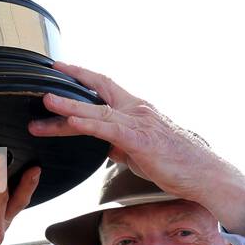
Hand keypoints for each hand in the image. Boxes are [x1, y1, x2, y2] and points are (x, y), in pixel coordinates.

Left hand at [28, 62, 244, 233]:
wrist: (203, 174)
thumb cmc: (176, 164)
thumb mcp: (141, 151)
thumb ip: (120, 144)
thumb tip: (105, 147)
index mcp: (136, 109)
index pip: (104, 86)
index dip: (81, 76)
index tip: (59, 70)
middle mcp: (136, 110)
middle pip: (96, 91)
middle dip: (69, 82)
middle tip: (41, 79)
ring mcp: (138, 123)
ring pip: (96, 111)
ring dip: (67, 107)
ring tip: (44, 103)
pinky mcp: (139, 140)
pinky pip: (107, 130)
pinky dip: (86, 124)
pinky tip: (69, 120)